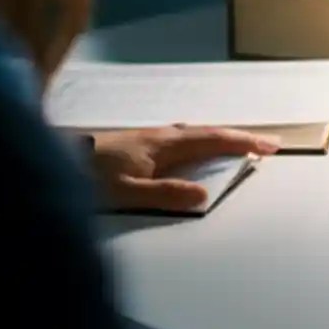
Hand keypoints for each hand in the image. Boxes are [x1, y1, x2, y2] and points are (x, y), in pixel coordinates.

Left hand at [90, 125, 279, 211]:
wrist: (56, 159)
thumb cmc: (91, 177)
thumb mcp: (128, 193)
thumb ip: (166, 194)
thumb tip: (204, 196)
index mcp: (166, 145)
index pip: (215, 140)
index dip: (245, 142)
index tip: (271, 146)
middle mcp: (164, 136)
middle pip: (211, 132)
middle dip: (242, 137)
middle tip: (269, 144)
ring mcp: (153, 137)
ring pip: (198, 133)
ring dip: (223, 138)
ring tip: (242, 145)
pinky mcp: (143, 142)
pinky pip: (186, 137)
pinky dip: (204, 140)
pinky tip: (200, 147)